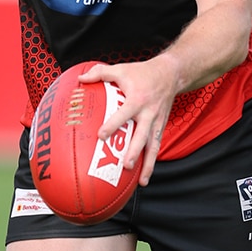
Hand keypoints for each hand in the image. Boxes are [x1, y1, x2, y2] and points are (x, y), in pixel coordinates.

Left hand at [79, 57, 178, 186]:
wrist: (171, 73)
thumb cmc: (143, 72)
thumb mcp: (121, 69)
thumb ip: (100, 73)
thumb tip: (80, 80)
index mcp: (137, 99)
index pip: (124, 114)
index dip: (113, 124)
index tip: (102, 135)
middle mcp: (149, 113)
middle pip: (142, 135)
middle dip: (135, 151)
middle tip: (126, 165)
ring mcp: (157, 122)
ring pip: (153, 146)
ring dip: (148, 164)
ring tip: (142, 181)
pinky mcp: (161, 127)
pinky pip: (156, 146)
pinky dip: (152, 162)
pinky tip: (144, 177)